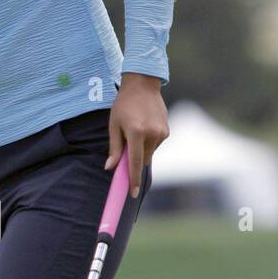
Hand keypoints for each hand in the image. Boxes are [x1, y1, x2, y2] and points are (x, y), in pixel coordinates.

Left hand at [105, 72, 168, 196]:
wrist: (143, 85)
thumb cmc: (123, 105)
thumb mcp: (114, 125)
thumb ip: (114, 147)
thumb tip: (110, 168)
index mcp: (136, 132)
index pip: (134, 162)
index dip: (133, 179)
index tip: (133, 193)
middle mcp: (151, 134)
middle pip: (142, 160)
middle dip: (133, 159)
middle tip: (126, 146)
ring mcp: (161, 133)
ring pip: (149, 153)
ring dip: (141, 150)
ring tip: (135, 130)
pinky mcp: (167, 131)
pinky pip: (155, 145)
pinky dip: (148, 142)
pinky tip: (144, 127)